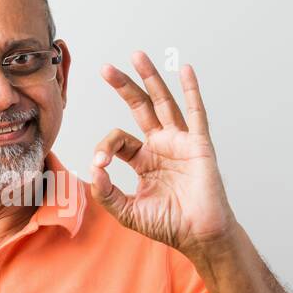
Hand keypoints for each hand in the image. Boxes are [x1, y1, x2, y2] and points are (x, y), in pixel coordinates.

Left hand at [90, 51, 237, 260]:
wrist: (199, 236)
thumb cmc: (170, 225)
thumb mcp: (128, 211)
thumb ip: (107, 193)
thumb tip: (93, 170)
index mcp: (144, 160)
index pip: (119, 140)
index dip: (105, 146)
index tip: (100, 162)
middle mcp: (162, 146)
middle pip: (140, 107)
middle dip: (123, 86)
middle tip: (106, 68)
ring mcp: (181, 142)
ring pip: (163, 102)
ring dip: (151, 78)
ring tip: (137, 56)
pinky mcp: (199, 144)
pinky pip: (195, 112)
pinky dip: (191, 91)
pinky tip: (184, 70)